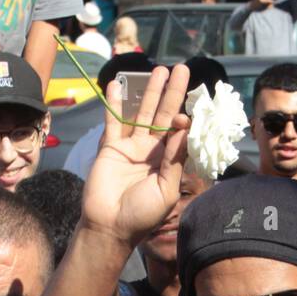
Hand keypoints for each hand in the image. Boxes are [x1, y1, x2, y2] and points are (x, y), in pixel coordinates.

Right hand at [80, 64, 190, 241]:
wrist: (110, 227)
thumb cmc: (142, 215)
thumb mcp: (166, 190)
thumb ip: (175, 160)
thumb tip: (184, 131)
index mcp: (168, 161)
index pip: (179, 133)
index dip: (184, 120)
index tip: (186, 115)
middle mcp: (151, 150)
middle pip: (164, 115)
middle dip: (173, 93)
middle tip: (182, 68)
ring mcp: (130, 147)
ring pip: (141, 113)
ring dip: (150, 92)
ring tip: (159, 70)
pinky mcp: (110, 147)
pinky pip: (113, 121)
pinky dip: (114, 103)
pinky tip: (117, 85)